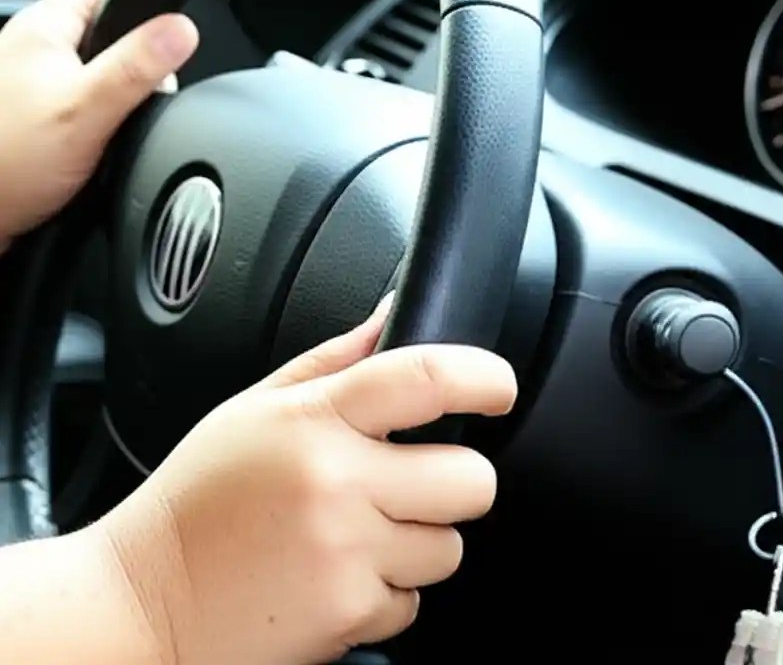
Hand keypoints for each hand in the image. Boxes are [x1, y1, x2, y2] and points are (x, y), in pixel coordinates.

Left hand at [0, 0, 198, 253]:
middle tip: (147, 94)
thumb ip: (136, 67)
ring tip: (122, 122)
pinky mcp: (44, 111)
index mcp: (45, 28)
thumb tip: (181, 30)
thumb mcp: (87, 110)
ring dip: (128, 89)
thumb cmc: (10, 165)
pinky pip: (93, 97)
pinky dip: (110, 113)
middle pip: (114, 25)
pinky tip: (108, 138)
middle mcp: (38, 46)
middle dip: (146, 56)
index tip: (177, 27)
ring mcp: (39, 78)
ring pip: (106, 65)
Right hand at [88, 298, 515, 663]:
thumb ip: (338, 361)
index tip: (499, 388)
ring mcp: (346, 553)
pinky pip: (413, 600)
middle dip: (453, 483)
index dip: (485, 377)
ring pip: (449, 546)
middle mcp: (335, 484)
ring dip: (416, 544)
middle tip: (406, 486)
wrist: (142, 604)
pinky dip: (384, 595)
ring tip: (353, 537)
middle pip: (471, 478)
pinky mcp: (349, 613)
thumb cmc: (199, 502)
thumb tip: (396, 310)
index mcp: (312, 421)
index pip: (426, 378)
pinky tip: (334, 577)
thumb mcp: (254, 410)